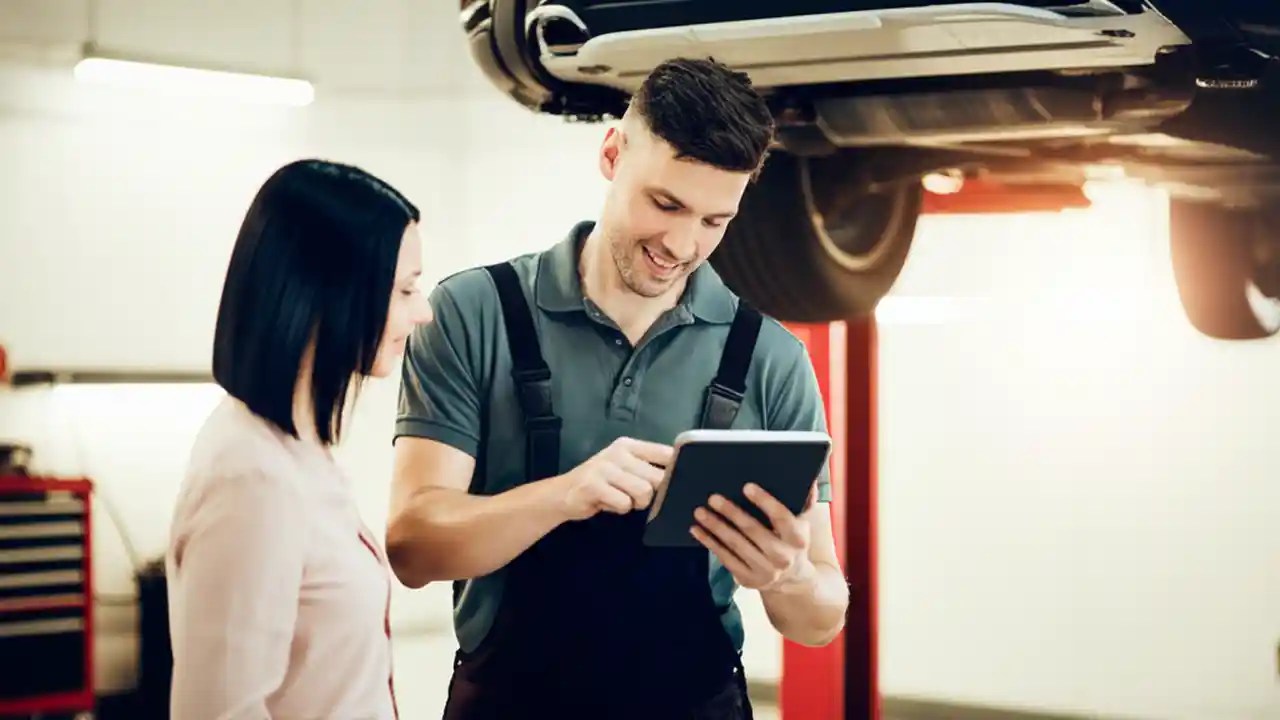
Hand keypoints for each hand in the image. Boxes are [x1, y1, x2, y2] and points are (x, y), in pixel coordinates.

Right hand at [553, 437, 672, 520]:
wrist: (563, 494)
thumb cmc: (601, 483)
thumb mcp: (625, 469)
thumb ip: (648, 469)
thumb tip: (679, 478)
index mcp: (629, 445)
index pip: (666, 453)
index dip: (675, 470)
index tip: (671, 482)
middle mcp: (618, 452)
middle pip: (659, 477)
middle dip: (651, 494)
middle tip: (635, 496)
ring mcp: (605, 467)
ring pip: (644, 491)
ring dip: (635, 503)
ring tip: (620, 498)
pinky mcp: (594, 484)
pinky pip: (624, 503)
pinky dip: (619, 509)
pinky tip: (607, 503)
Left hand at [691, 483, 816, 591]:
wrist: (792, 579)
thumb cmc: (792, 541)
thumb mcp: (802, 523)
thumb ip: (805, 500)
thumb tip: (808, 476)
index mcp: (798, 538)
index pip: (781, 517)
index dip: (764, 501)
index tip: (747, 486)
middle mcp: (783, 556)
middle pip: (753, 531)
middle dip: (731, 512)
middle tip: (713, 497)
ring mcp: (765, 570)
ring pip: (735, 545)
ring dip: (715, 527)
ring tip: (700, 511)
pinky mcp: (748, 579)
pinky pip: (725, 558)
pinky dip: (709, 543)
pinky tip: (697, 530)